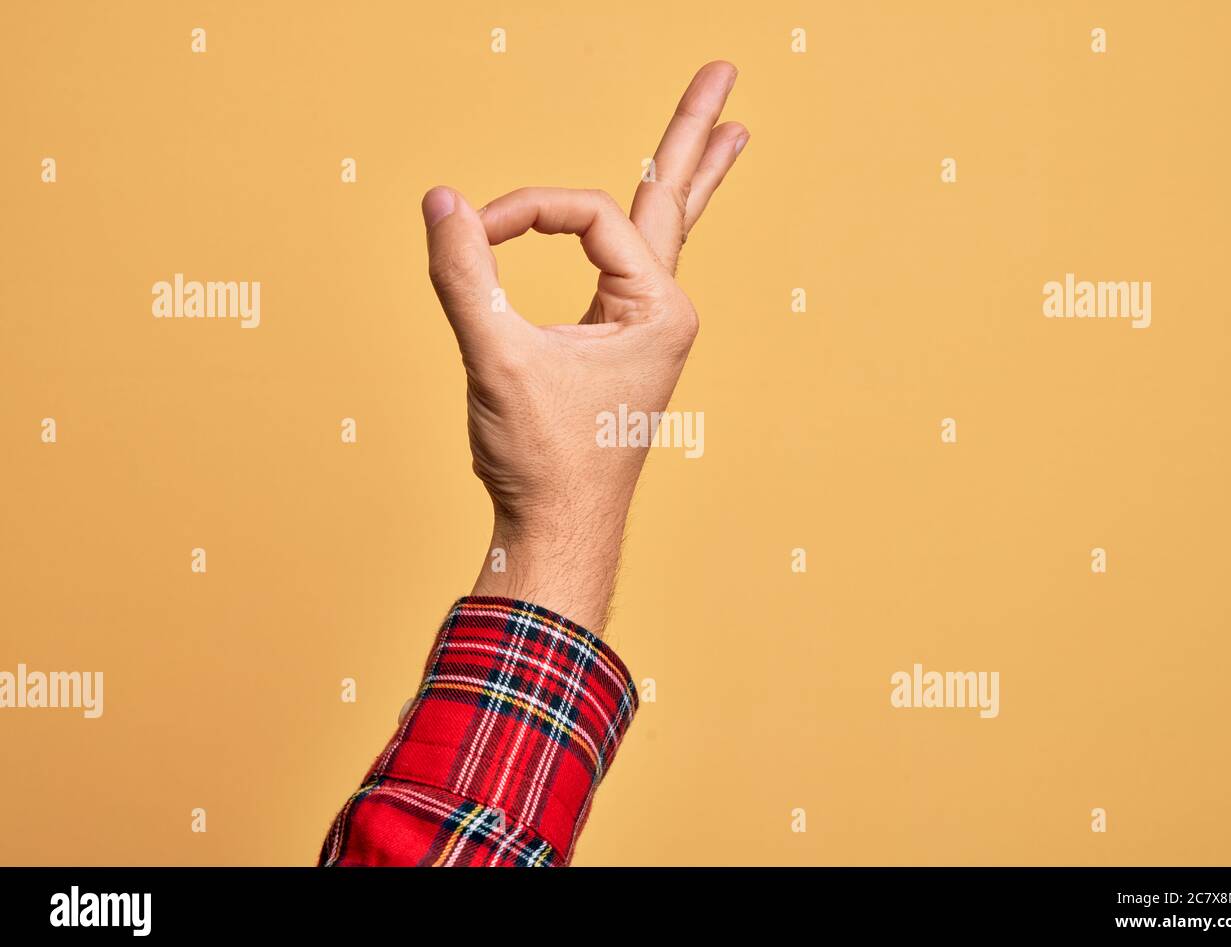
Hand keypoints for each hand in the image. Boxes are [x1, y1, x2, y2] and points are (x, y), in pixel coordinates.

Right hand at [421, 61, 746, 631]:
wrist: (557, 530)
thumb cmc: (544, 459)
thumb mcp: (498, 362)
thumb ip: (466, 278)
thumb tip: (440, 201)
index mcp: (656, 308)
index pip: (592, 215)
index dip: (526, 213)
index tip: (472, 235)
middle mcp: (663, 310)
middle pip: (673, 197)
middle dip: (693, 132)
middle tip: (724, 71)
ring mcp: (644, 326)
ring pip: (663, 227)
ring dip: (686, 171)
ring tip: (728, 127)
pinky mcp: (618, 344)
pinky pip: (633, 264)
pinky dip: (647, 222)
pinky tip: (659, 203)